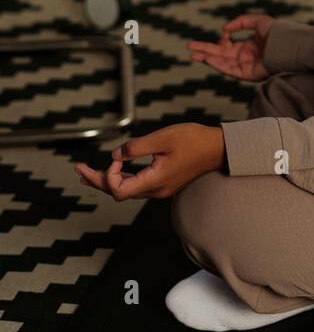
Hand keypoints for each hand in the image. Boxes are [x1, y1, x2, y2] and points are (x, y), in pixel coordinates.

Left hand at [73, 124, 225, 199]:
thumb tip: (115, 155)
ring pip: (126, 190)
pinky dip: (121, 178)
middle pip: (118, 192)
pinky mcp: (163, 183)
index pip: (118, 189)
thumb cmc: (193, 141)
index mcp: (154, 181)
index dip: (110, 173)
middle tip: (78, 169)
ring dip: (107, 180)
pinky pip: (136, 185)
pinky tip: (114, 171)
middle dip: (97, 180)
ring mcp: (159, 189)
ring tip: (87, 174)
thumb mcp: (162, 138)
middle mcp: (155, 190)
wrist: (218, 148)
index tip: (119, 155)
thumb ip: (136, 147)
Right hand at [186, 14, 273, 81]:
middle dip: (204, 50)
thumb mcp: (258, 21)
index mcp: (247, 46)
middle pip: (220, 55)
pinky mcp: (248, 74)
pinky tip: (208, 59)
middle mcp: (244, 57)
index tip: (223, 34)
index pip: (228, 46)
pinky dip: (218, 65)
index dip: (221, 41)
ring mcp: (245, 66)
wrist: (290, 46)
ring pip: (222, 63)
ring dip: (207, 58)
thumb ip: (241, 22)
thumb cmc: (278, 33)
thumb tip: (224, 29)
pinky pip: (230, 70)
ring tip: (193, 54)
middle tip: (189, 47)